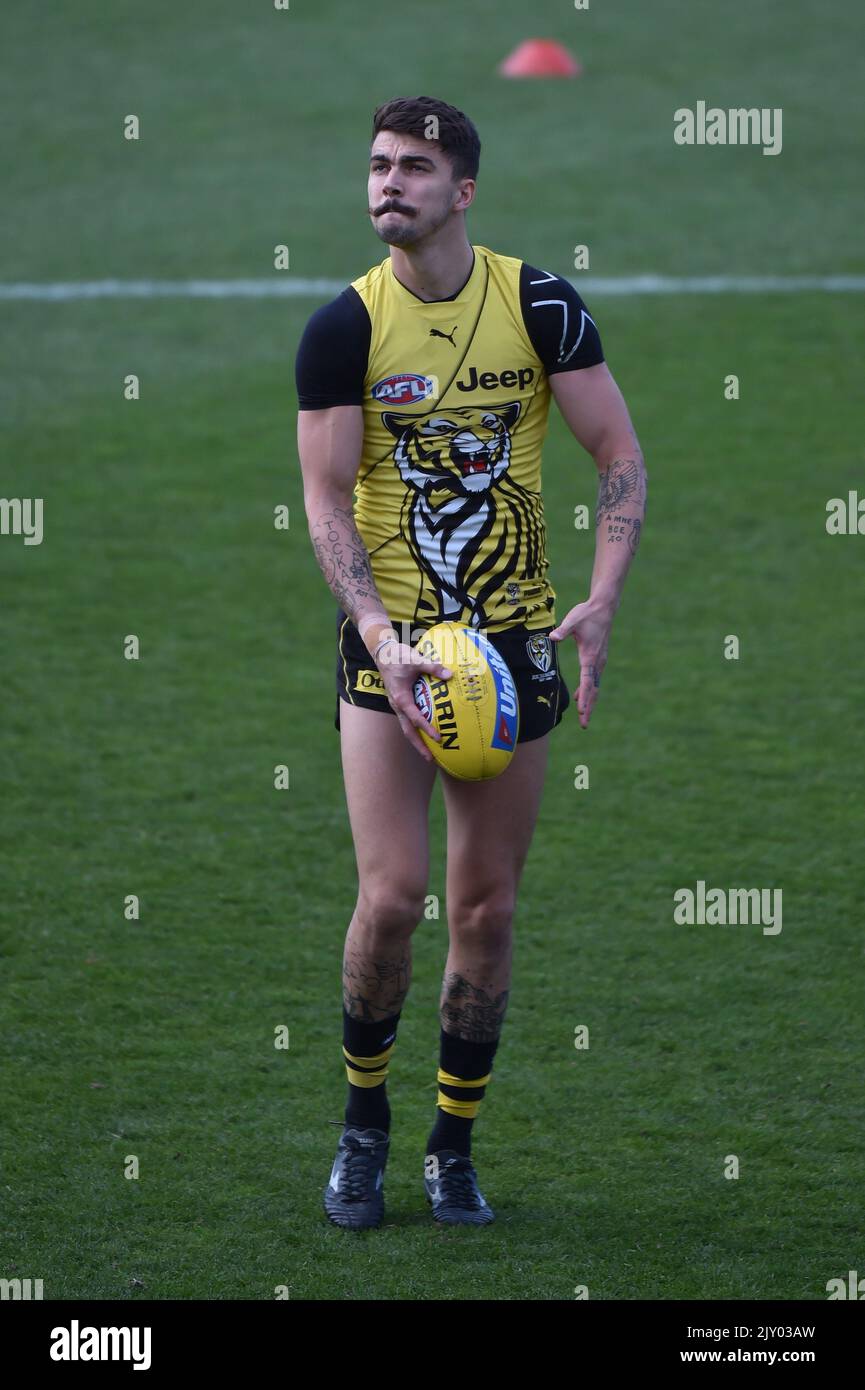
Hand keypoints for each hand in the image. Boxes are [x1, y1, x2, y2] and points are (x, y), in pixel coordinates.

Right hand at [375, 639, 452, 762]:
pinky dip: (416, 728)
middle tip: (431, 759)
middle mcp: (397, 705)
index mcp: (401, 698)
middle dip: (419, 746)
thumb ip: (433, 668)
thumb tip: (450, 675)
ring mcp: (397, 705)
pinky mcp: (400, 702)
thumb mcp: (416, 660)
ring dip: (417, 740)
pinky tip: (426, 732)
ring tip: (429, 752)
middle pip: (408, 731)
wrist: (383, 653)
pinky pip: (408, 720)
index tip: (439, 738)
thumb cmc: (398, 657)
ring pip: (406, 727)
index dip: (427, 729)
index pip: (416, 718)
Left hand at [549, 600, 612, 728]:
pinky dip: (587, 691)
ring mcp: (599, 662)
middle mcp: (597, 662)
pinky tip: (578, 698)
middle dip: (589, 707)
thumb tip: (553, 637)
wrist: (603, 608)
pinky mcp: (598, 659)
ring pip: (594, 687)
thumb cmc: (586, 614)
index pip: (587, 681)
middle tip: (584, 724)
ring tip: (584, 718)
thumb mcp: (573, 620)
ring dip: (589, 702)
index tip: (581, 710)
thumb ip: (563, 630)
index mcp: (590, 656)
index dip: (584, 697)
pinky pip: (593, 680)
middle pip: (593, 689)